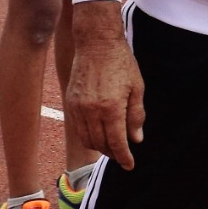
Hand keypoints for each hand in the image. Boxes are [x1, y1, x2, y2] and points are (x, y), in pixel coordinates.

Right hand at [66, 0, 144, 169]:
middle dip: (112, 153)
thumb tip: (136, 138)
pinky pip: (77, 128)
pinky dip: (87, 136)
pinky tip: (97, 133)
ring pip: (86, 139)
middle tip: (122, 154)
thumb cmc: (121, 63)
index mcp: (111, 108)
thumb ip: (136, 115)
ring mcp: (78, 107)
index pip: (116, 142)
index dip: (124, 157)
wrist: (96, 43)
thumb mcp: (137, 88)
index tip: (129, 165)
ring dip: (99, 147)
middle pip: (100, 144)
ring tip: (110, 145)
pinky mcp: (70, 102)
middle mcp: (91, 111)